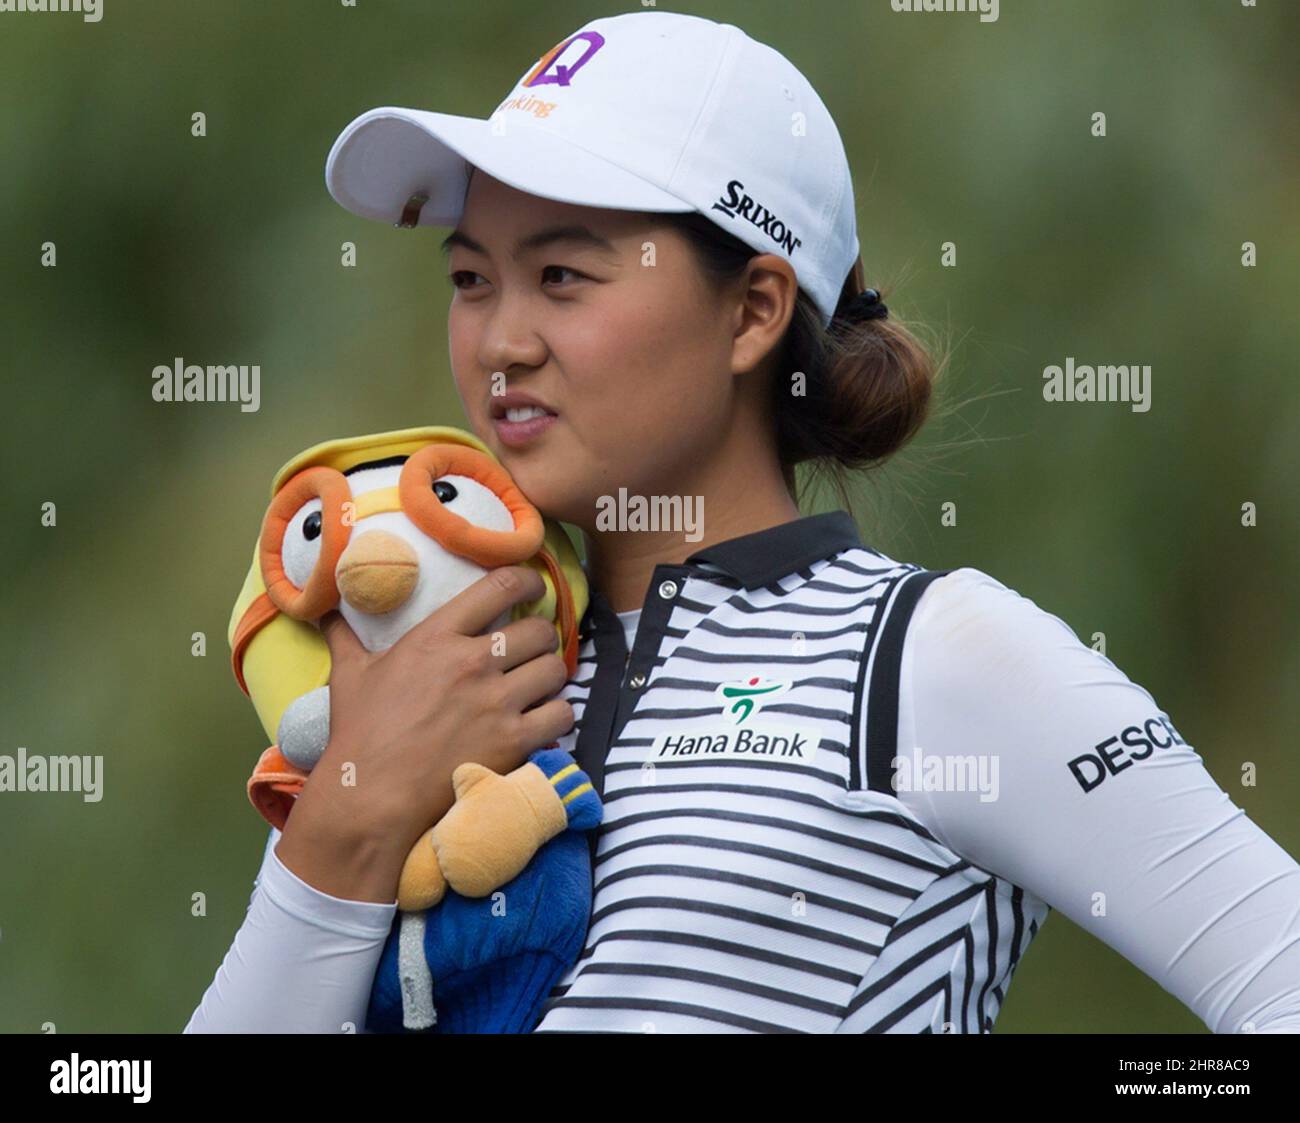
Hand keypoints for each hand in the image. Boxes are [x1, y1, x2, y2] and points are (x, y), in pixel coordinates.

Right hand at [275, 565, 574, 903]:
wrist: (371, 795)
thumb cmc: (359, 733)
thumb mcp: (349, 675)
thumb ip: (345, 636)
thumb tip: (323, 610)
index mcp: (437, 637)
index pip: (500, 587)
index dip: (527, 582)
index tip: (532, 589)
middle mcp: (473, 663)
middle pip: (539, 630)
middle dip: (543, 637)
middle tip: (535, 649)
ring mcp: (496, 702)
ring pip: (555, 669)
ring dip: (551, 675)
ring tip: (541, 684)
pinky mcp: (513, 740)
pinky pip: (562, 713)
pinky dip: (558, 714)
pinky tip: (545, 719)